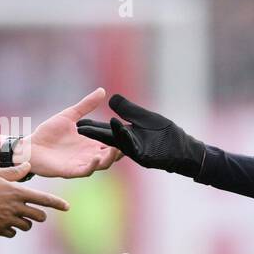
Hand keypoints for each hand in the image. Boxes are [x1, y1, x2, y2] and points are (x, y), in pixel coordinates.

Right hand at [0, 164, 69, 237]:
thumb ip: (14, 172)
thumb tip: (28, 166)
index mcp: (18, 193)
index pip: (44, 199)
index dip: (58, 203)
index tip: (67, 207)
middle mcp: (16, 208)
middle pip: (39, 216)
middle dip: (39, 215)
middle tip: (34, 213)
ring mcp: (7, 220)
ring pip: (26, 226)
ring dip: (25, 222)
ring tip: (16, 216)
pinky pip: (12, 233)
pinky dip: (11, 229)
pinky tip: (4, 222)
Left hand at [25, 88, 121, 177]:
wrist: (30, 145)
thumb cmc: (49, 132)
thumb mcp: (70, 115)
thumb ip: (86, 105)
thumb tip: (102, 90)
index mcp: (90, 143)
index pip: (111, 143)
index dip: (121, 139)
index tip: (130, 131)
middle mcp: (88, 155)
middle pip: (110, 156)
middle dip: (120, 151)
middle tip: (128, 143)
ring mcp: (80, 164)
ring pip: (101, 165)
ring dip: (109, 159)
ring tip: (116, 150)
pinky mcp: (70, 171)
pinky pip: (85, 171)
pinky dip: (92, 165)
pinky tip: (97, 157)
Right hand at [76, 94, 204, 177]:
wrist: (184, 149)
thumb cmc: (167, 135)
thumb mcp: (145, 118)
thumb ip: (128, 109)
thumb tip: (110, 98)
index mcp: (125, 137)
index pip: (103, 131)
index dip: (90, 126)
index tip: (74, 121)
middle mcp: (126, 145)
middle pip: (102, 138)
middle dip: (87, 133)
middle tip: (70, 127)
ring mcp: (134, 151)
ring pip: (111, 143)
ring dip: (98, 136)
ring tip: (83, 127)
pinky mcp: (143, 155)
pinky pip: (129, 145)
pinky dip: (121, 135)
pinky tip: (114, 124)